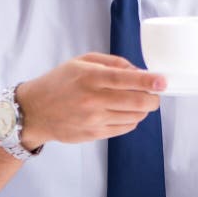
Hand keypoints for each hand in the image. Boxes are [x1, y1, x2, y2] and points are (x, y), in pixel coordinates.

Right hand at [15, 53, 165, 145]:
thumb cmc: (59, 82)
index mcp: (90, 77)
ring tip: (137, 101)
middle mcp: (93, 100)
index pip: (126, 79)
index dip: (148, 81)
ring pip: (134, 117)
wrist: (34, 111)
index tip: (163, 81)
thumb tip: (138, 71)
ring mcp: (94, 120)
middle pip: (136, 102)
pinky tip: (125, 112)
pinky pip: (124, 128)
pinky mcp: (94, 134)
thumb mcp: (82, 61)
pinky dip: (132, 120)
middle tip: (155, 93)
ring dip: (143, 109)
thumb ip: (112, 63)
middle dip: (153, 98)